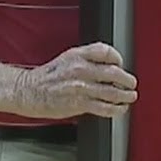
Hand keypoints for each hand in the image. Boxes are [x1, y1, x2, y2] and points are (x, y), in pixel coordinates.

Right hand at [17, 42, 137, 118]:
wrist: (29, 91)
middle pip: (114, 72)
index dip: (118, 58)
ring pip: (112, 92)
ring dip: (125, 95)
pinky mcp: (79, 104)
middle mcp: (81, 69)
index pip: (106, 51)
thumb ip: (87, 58)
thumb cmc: (47, 77)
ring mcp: (81, 87)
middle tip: (131, 83)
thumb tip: (108, 64)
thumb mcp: (67, 58)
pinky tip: (119, 109)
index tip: (121, 64)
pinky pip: (104, 107)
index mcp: (78, 55)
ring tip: (130, 96)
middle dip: (127, 79)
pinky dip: (116, 109)